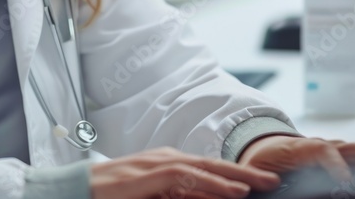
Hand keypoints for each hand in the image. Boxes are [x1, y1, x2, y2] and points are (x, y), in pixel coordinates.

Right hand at [90, 146, 281, 198]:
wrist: (80, 189)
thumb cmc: (116, 196)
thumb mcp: (154, 196)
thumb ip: (180, 196)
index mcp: (169, 162)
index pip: (210, 167)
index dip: (237, 173)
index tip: (260, 182)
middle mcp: (167, 158)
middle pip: (213, 164)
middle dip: (245, 172)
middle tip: (273, 180)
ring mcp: (159, 164)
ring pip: (205, 168)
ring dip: (235, 177)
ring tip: (260, 185)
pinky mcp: (151, 175)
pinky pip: (188, 179)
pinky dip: (212, 184)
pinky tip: (231, 191)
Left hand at [237, 135, 354, 190]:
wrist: (263, 147)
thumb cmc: (260, 163)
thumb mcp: (257, 173)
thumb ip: (265, 180)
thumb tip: (275, 185)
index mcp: (298, 149)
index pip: (322, 150)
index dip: (335, 164)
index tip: (345, 182)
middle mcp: (321, 145)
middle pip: (354, 148)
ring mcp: (334, 148)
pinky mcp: (342, 155)